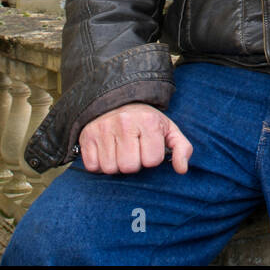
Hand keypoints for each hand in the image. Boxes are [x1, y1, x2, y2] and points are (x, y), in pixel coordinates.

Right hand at [78, 103, 193, 174]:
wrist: (116, 100)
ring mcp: (103, 129)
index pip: (152, 160)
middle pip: (129, 167)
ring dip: (115, 165)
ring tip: (118, 150)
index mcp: (148, 121)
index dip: (151, 158)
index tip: (147, 147)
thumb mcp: (168, 129)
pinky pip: (93, 166)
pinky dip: (98, 164)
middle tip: (132, 150)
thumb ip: (181, 148)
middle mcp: (125, 123)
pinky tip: (105, 152)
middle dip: (133, 163)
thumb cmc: (145, 120)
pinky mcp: (87, 135)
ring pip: (110, 168)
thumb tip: (182, 169)